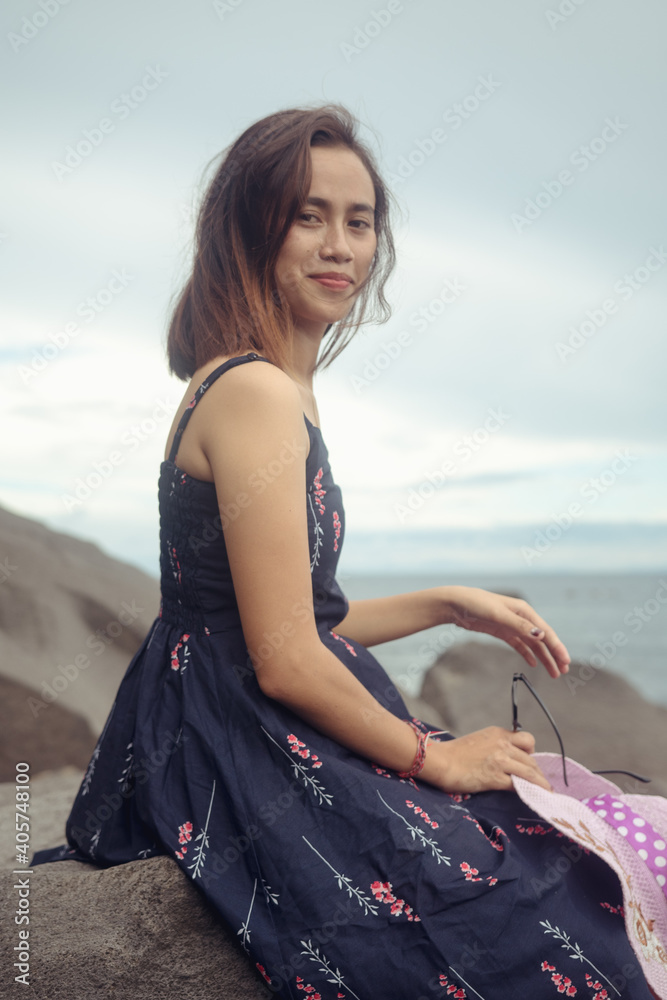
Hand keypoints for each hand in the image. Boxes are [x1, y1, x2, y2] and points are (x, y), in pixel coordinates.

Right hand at [424, 726, 552, 793]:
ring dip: (540, 783)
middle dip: (537, 772)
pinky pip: (518, 784)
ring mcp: (499, 760)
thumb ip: (495, 746)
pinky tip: (532, 796)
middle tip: (540, 782)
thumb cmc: (454, 753)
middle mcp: (502, 744)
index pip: (527, 740)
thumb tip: (508, 760)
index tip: (530, 762)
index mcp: (498, 733)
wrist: (440, 761)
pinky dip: (527, 791)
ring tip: (546, 792)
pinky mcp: (495, 777)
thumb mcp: (479, 741)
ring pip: (529, 771)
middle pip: (530, 758)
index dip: (531, 752)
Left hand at [442, 586, 570, 678]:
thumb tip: (541, 635)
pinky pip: (519, 645)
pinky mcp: (502, 632)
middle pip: (542, 639)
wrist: (456, 604)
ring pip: (532, 644)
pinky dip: (527, 654)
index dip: (557, 647)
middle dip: (553, 655)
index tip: (565, 661)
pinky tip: (533, 663)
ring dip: (543, 658)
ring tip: (552, 672)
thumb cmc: (476, 604)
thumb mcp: (498, 615)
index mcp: (524, 611)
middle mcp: (521, 618)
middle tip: (562, 671)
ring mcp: (512, 626)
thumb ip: (520, 626)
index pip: (546, 631)